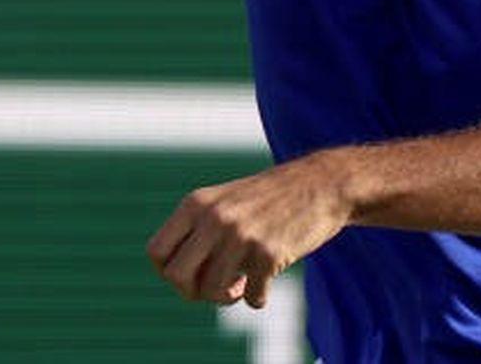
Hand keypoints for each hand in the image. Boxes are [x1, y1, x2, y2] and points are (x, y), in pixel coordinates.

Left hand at [146, 151, 350, 308]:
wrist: (324, 183)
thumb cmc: (273, 198)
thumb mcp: (227, 202)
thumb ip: (199, 231)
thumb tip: (179, 282)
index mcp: (198, 202)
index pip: (156, 252)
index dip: (170, 272)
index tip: (194, 273)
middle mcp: (214, 217)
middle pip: (176, 277)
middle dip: (194, 292)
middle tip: (215, 285)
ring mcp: (241, 235)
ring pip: (211, 291)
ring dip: (228, 296)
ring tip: (243, 282)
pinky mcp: (268, 252)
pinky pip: (250, 297)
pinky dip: (258, 297)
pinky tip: (267, 281)